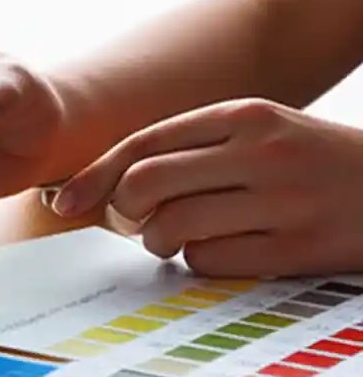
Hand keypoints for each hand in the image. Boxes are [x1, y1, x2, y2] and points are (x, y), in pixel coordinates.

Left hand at [52, 98, 362, 277]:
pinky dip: (199, 262)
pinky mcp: (297, 248)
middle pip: (145, 184)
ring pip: (170, 226)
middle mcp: (260, 151)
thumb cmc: (313, 163)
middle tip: (136, 220)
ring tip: (181, 236)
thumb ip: (195, 148)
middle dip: (124, 210)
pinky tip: (224, 250)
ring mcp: (281, 201)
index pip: (144, 143)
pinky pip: (209, 261)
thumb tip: (110, 184)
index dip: (95, 176)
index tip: (64, 201)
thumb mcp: (262, 131)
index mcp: (245, 115)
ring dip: (158, 240)